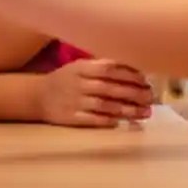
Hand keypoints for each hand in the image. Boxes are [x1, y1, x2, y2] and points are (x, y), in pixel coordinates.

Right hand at [35, 59, 153, 127]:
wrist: (37, 97)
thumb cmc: (65, 80)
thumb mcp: (78, 67)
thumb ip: (100, 67)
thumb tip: (132, 68)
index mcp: (81, 68)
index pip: (109, 69)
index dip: (129, 73)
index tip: (145, 79)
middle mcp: (79, 84)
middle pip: (110, 88)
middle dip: (133, 92)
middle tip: (150, 96)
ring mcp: (75, 101)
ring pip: (106, 105)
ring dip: (127, 109)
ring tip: (145, 112)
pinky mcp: (72, 118)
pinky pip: (94, 119)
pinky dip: (109, 120)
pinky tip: (122, 121)